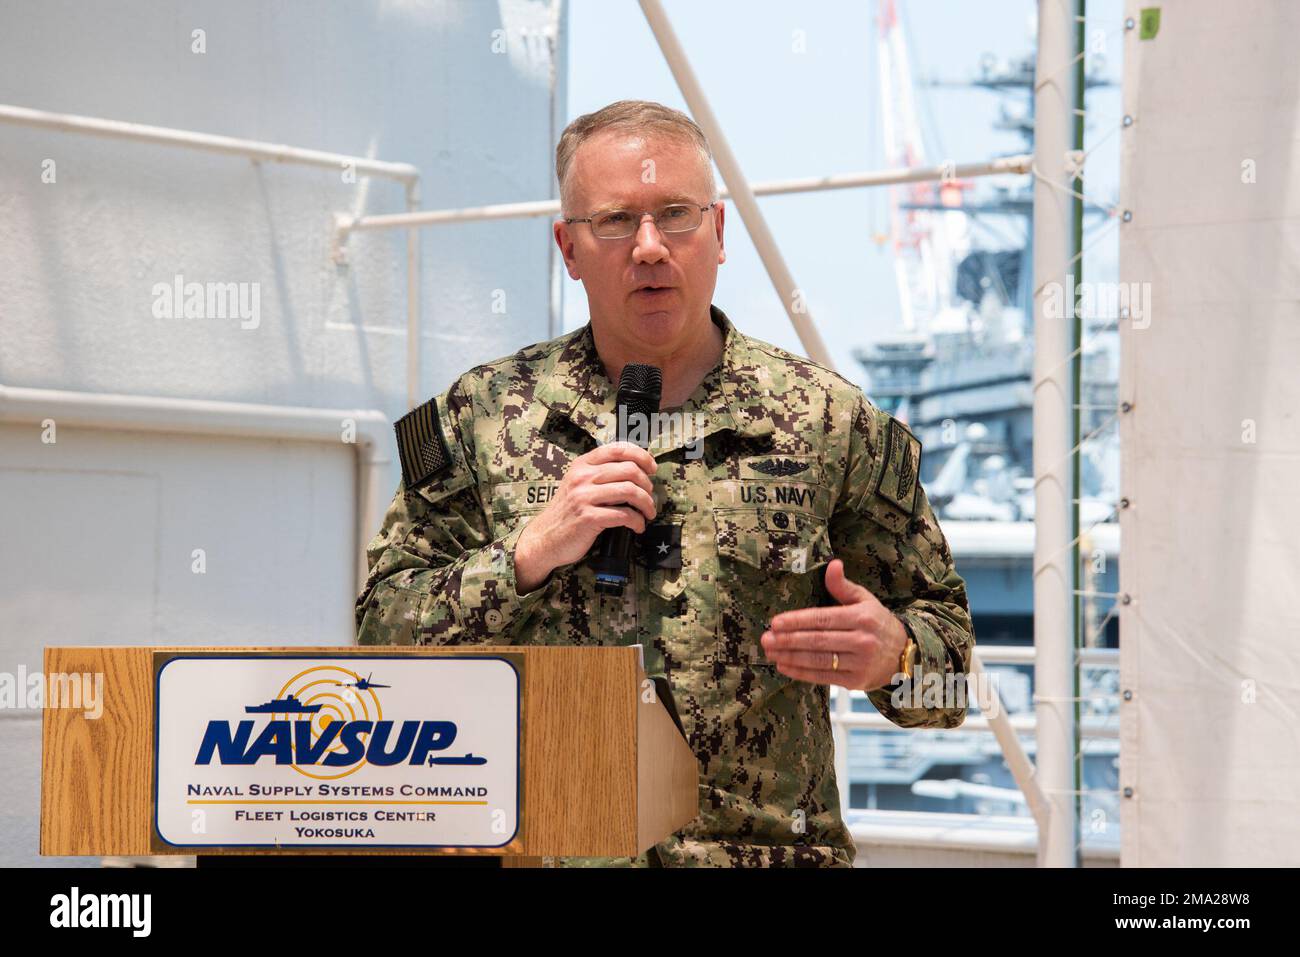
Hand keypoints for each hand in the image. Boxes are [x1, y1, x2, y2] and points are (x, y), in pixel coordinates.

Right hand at [514, 441, 657, 592]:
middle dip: (647, 485)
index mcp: (583, 464)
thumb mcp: (579, 484)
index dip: (641, 456)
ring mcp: (584, 497)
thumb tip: (637, 469)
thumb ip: (601, 473)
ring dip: (646, 503)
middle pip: (629, 470)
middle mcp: (582, 477)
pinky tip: (638, 526)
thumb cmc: (568, 512)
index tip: (652, 469)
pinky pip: (623, 515)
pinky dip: (637, 521)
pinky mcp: (588, 517)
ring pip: (630, 491)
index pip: (618, 449)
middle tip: (650, 497)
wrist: (545, 538)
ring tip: (648, 513)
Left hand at [760, 558, 909, 690]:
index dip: (797, 621)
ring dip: (790, 657)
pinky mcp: (855, 682)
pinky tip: (784, 666)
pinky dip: (801, 673)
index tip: (775, 622)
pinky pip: (823, 677)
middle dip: (788, 640)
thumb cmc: (877, 623)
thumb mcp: (865, 601)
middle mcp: (862, 641)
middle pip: (818, 641)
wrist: (905, 655)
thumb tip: (833, 564)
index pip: (823, 619)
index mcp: (862, 617)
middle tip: (766, 638)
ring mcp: (859, 663)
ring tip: (770, 652)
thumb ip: (843, 586)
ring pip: (818, 660)